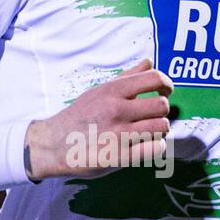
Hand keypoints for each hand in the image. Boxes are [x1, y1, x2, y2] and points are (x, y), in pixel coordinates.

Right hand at [25, 57, 172, 180]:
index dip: (167, 84)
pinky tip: (147, 145)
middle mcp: (116, 110)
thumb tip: (149, 62)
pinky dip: (156, 147)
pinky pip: (155, 149)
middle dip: (162, 111)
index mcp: (112, 91)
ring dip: (160, 130)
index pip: (154, 78)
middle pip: (162, 105)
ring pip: (161, 127)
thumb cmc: (78, 117)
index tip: (165, 92)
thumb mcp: (98, 91)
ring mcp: (118, 134)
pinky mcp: (119, 157)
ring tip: (150, 132)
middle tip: (153, 116)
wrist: (52, 145)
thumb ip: (126, 77)